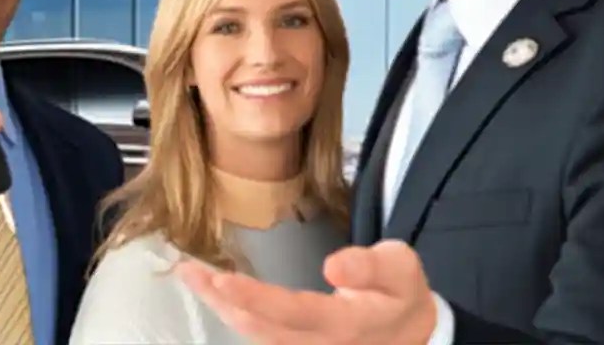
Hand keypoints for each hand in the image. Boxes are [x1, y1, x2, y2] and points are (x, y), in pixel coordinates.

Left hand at [176, 239, 436, 344]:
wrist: (414, 332)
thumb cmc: (401, 293)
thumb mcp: (400, 268)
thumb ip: (370, 266)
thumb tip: (335, 266)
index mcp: (347, 325)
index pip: (293, 313)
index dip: (254, 299)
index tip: (221, 279)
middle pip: (262, 330)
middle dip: (222, 301)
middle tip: (189, 270)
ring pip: (256, 336)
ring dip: (221, 308)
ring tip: (192, 276)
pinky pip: (261, 338)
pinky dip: (233, 315)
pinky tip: (213, 294)